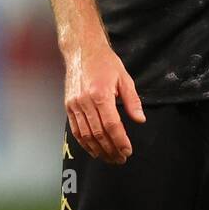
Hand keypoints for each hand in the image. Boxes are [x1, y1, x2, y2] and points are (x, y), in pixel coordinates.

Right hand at [63, 40, 145, 164]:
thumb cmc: (105, 62)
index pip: (112, 126)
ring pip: (85, 135)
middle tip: (120, 159)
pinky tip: (93, 149)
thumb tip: (140, 120)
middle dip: (110, 150)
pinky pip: (75, 130)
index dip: (120, 141)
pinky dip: (84, 143)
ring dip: (98, 150)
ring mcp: (74, 105)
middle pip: (98, 134)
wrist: (82, 50)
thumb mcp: (124, 78)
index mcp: (100, 94)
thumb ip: (132, 101)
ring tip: (109, 158)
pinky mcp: (68, 106)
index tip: (128, 151)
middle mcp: (85, 102)